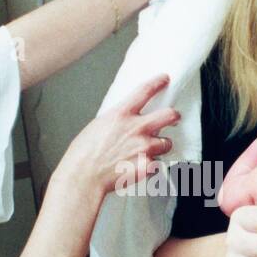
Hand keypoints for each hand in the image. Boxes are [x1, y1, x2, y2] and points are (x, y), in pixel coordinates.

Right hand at [55, 75, 178, 198]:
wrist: (83, 177)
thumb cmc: (83, 155)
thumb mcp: (97, 126)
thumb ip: (116, 121)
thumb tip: (124, 122)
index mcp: (121, 114)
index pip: (145, 91)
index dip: (158, 83)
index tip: (164, 79)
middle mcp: (136, 128)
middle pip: (168, 115)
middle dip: (174, 116)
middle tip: (174, 118)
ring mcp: (144, 148)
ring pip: (166, 143)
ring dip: (161, 146)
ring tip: (150, 151)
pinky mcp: (147, 166)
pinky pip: (157, 165)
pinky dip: (151, 167)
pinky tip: (140, 168)